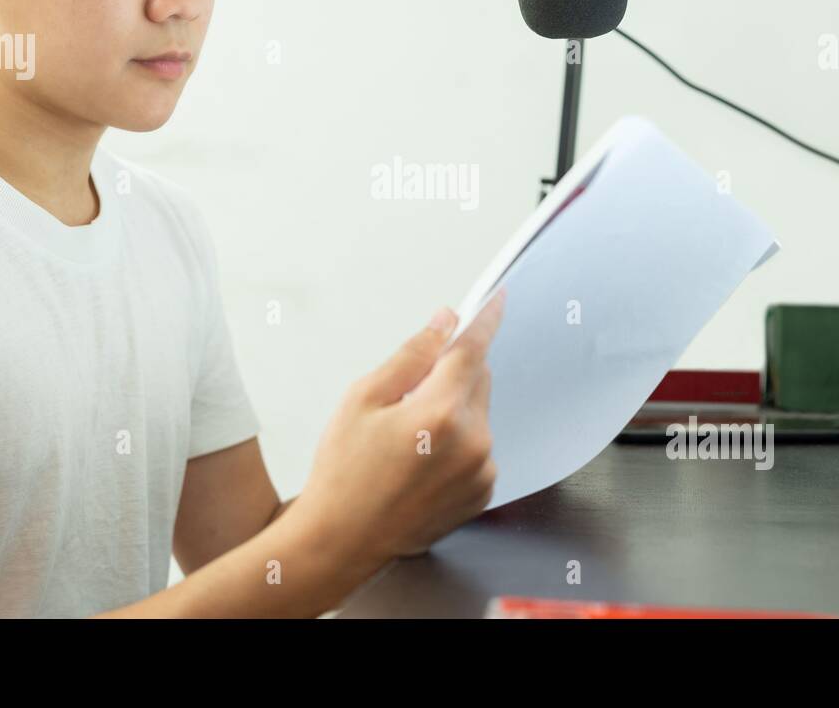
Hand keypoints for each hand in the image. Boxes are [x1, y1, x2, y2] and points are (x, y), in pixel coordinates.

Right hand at [290, 291, 505, 566]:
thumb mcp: (363, 399)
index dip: (485, 318)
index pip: (473, 349)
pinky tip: (421, 461)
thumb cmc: (343, 473)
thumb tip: (444, 322)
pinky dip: (458, 441)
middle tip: (406, 396)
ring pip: (478, 413)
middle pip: (477, 379)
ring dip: (453, 410)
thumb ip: (412, 355)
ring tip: (409, 440)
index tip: (497, 297)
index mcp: (441, 412)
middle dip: (449, 374)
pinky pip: (479, 446)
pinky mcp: (482, 491)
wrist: (342, 541)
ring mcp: (482, 470)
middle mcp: (473, 441)